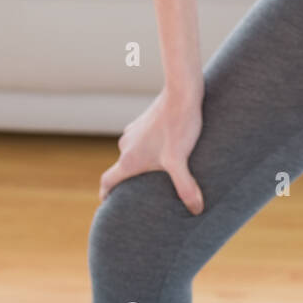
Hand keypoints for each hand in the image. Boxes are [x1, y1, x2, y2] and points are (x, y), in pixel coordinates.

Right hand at [99, 89, 204, 212]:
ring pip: (133, 153)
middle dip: (129, 182)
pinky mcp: (145, 121)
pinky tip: (166, 152)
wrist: (182, 92)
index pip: (107, 182)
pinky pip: (142, 141)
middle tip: (141, 195)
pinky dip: (149, 149)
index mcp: (129, 159)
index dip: (106, 195)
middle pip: (121, 169)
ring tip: (157, 174)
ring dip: (141, 163)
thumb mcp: (180, 160)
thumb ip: (186, 187)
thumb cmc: (178, 125)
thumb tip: (196, 210)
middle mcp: (126, 145)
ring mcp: (134, 131)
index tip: (107, 206)